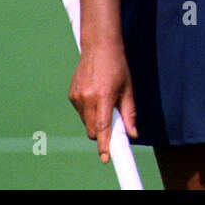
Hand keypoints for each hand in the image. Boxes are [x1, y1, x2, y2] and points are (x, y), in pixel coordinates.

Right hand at [68, 41, 137, 162]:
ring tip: (105, 100)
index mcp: (103, 96)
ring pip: (85, 122)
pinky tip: (96, 95)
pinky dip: (89, 111)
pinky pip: (80, 112)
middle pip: (91, 130)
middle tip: (113, 123)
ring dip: (95, 120)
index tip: (106, 157)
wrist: (99, 46)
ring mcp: (76, 97)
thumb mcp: (128, 88)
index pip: (102, 127)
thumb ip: (130, 113)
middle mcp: (87, 98)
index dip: (104, 144)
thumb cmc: (117, 66)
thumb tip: (133, 133)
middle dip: (101, 133)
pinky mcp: (71, 95)